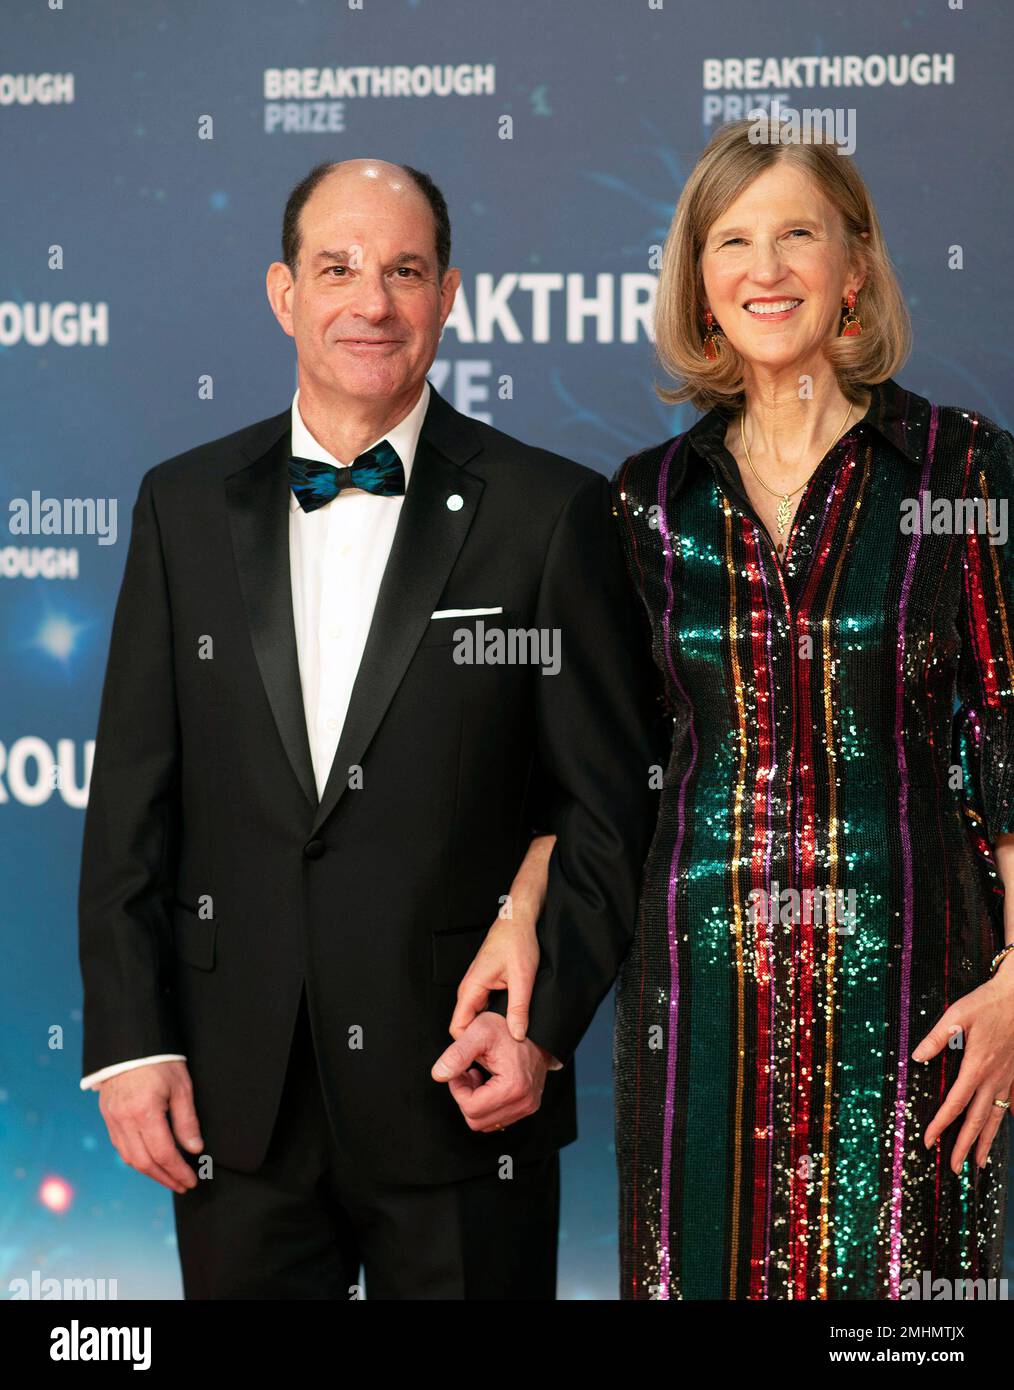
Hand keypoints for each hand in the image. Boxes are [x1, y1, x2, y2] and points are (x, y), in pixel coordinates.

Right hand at [96, 1060, 203, 1193]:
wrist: (130, 1042)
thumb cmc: (160, 1061)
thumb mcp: (181, 1087)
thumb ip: (187, 1121)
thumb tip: (194, 1149)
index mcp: (145, 1112)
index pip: (163, 1153)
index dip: (178, 1171)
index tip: (191, 1180)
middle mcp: (125, 1119)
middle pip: (145, 1162)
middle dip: (165, 1177)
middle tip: (183, 1185)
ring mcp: (113, 1119)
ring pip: (130, 1158)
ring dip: (151, 1172)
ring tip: (169, 1177)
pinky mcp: (107, 1116)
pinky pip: (121, 1147)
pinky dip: (136, 1158)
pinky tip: (150, 1161)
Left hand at [431, 1012, 551, 1132]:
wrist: (533, 1030)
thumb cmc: (508, 1028)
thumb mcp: (479, 1032)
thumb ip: (457, 1054)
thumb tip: (438, 1075)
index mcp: (514, 1086)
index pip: (471, 1108)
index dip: (458, 1090)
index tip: (459, 1071)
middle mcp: (524, 1102)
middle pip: (476, 1120)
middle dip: (465, 1097)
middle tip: (466, 1073)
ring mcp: (528, 1106)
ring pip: (485, 1123)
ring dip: (475, 1102)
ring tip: (477, 1077)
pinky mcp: (528, 1107)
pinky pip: (497, 1119)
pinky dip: (486, 1105)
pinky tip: (487, 1084)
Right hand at [449, 832, 554, 1041]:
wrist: (518, 920)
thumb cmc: (517, 941)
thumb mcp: (523, 977)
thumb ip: (519, 1008)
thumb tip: (516, 1034)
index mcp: (471, 988)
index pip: (458, 1028)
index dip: (469, 1046)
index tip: (487, 1057)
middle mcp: (469, 990)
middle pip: (465, 1027)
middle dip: (479, 1042)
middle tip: (501, 1055)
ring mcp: (476, 989)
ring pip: (475, 1019)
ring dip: (487, 1031)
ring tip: (506, 1043)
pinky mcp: (485, 987)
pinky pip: (482, 1010)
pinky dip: (493, 1021)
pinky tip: (509, 1026)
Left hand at [913, 961, 1013, 1171]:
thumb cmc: (988, 1003)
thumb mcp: (957, 1014)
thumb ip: (937, 1038)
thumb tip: (916, 1057)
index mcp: (976, 1067)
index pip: (955, 1105)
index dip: (940, 1126)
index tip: (928, 1142)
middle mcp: (994, 1079)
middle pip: (978, 1121)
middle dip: (964, 1147)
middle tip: (954, 1169)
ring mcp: (1009, 1079)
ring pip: (997, 1119)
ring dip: (986, 1142)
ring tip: (978, 1163)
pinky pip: (1012, 1105)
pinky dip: (1005, 1121)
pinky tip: (1001, 1129)